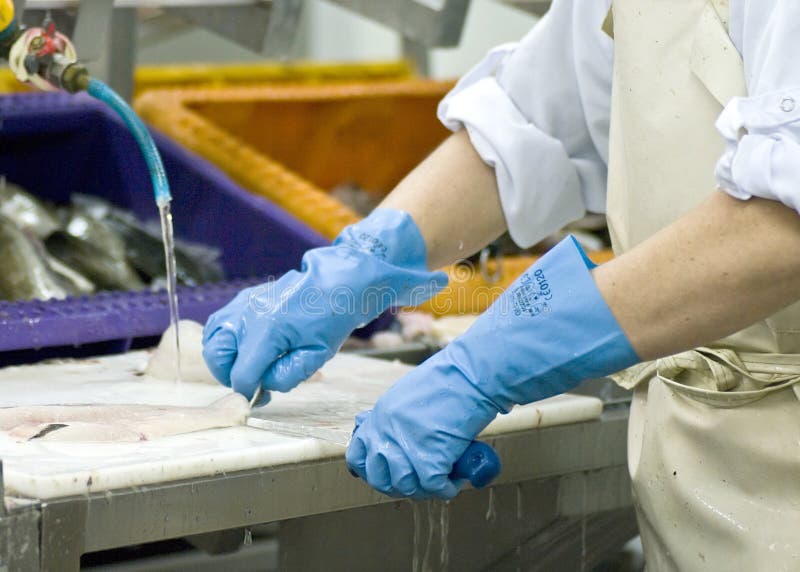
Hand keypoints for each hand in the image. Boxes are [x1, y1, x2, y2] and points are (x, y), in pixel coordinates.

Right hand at [202, 209, 446, 403]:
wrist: (337, 284)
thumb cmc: (331, 318)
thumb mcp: (316, 355)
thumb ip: (286, 376)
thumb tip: (263, 385)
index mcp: (268, 331)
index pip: (242, 374)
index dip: (248, 393)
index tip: (259, 399)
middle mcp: (248, 315)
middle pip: (217, 357)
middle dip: (230, 376)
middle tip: (252, 383)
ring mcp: (243, 304)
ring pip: (212, 339)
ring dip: (223, 359)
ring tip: (246, 366)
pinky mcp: (244, 298)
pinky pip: (220, 324)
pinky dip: (225, 341)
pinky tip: (245, 348)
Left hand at [346, 236, 638, 498]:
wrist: (479, 371)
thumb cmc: (459, 377)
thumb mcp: (418, 393)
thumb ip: (404, 416)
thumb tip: (403, 437)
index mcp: (383, 410)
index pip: (360, 453)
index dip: (377, 466)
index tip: (398, 469)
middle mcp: (387, 427)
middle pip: (379, 475)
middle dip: (403, 482)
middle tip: (427, 477)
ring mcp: (405, 442)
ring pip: (404, 485)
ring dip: (426, 486)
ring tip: (446, 474)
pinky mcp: (428, 455)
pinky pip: (432, 486)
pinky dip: (448, 486)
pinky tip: (459, 475)